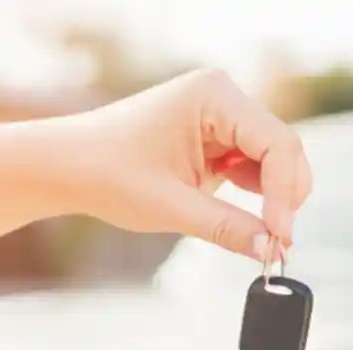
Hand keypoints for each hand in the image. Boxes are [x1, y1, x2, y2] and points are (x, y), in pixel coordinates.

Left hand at [34, 68, 310, 258]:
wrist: (68, 167)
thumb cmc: (108, 174)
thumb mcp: (171, 207)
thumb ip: (227, 227)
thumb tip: (270, 250)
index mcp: (214, 96)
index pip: (276, 143)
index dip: (284, 194)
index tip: (280, 239)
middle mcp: (223, 96)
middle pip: (283, 148)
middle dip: (284, 197)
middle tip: (276, 245)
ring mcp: (222, 114)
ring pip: (274, 159)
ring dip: (272, 197)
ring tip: (259, 236)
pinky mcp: (217, 136)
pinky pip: (255, 165)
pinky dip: (257, 194)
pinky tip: (242, 217)